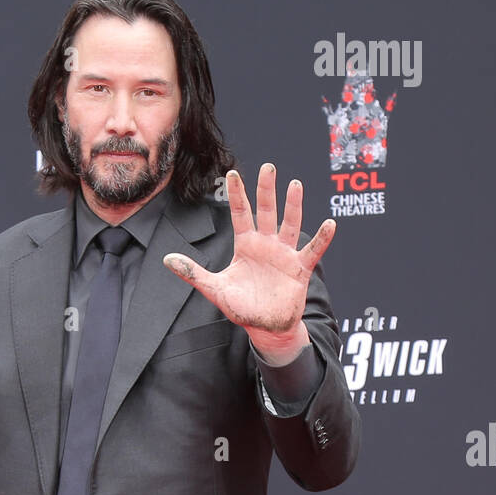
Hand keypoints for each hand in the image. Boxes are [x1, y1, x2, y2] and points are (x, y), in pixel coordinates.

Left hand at [163, 164, 335, 360]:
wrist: (265, 327)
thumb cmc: (242, 306)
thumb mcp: (214, 289)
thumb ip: (193, 272)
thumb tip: (166, 259)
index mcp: (246, 245)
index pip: (240, 214)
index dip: (237, 194)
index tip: (233, 173)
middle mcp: (266, 244)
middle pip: (267, 211)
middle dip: (266, 190)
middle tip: (268, 167)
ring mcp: (284, 254)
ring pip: (290, 224)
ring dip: (293, 206)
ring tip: (295, 184)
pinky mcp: (300, 268)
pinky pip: (313, 250)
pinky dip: (321, 238)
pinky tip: (329, 224)